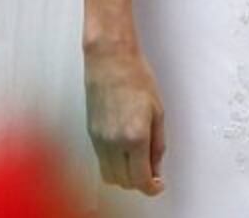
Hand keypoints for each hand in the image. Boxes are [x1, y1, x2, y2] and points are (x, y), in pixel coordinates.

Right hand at [84, 43, 165, 194]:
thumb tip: (156, 167)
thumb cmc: (137, 78)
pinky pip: (101, 162)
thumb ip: (158, 144)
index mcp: (134, 137)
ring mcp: (98, 140)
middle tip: (151, 172)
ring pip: (109, 176)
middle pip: (124, 182)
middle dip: (139, 182)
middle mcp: (113, 143)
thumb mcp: (158, 111)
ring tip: (137, 162)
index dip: (151, 188)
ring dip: (124, 176)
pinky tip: (124, 151)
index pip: (140, 179)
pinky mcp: (90, 134)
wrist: (109, 60)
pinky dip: (113, 164)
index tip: (159, 185)